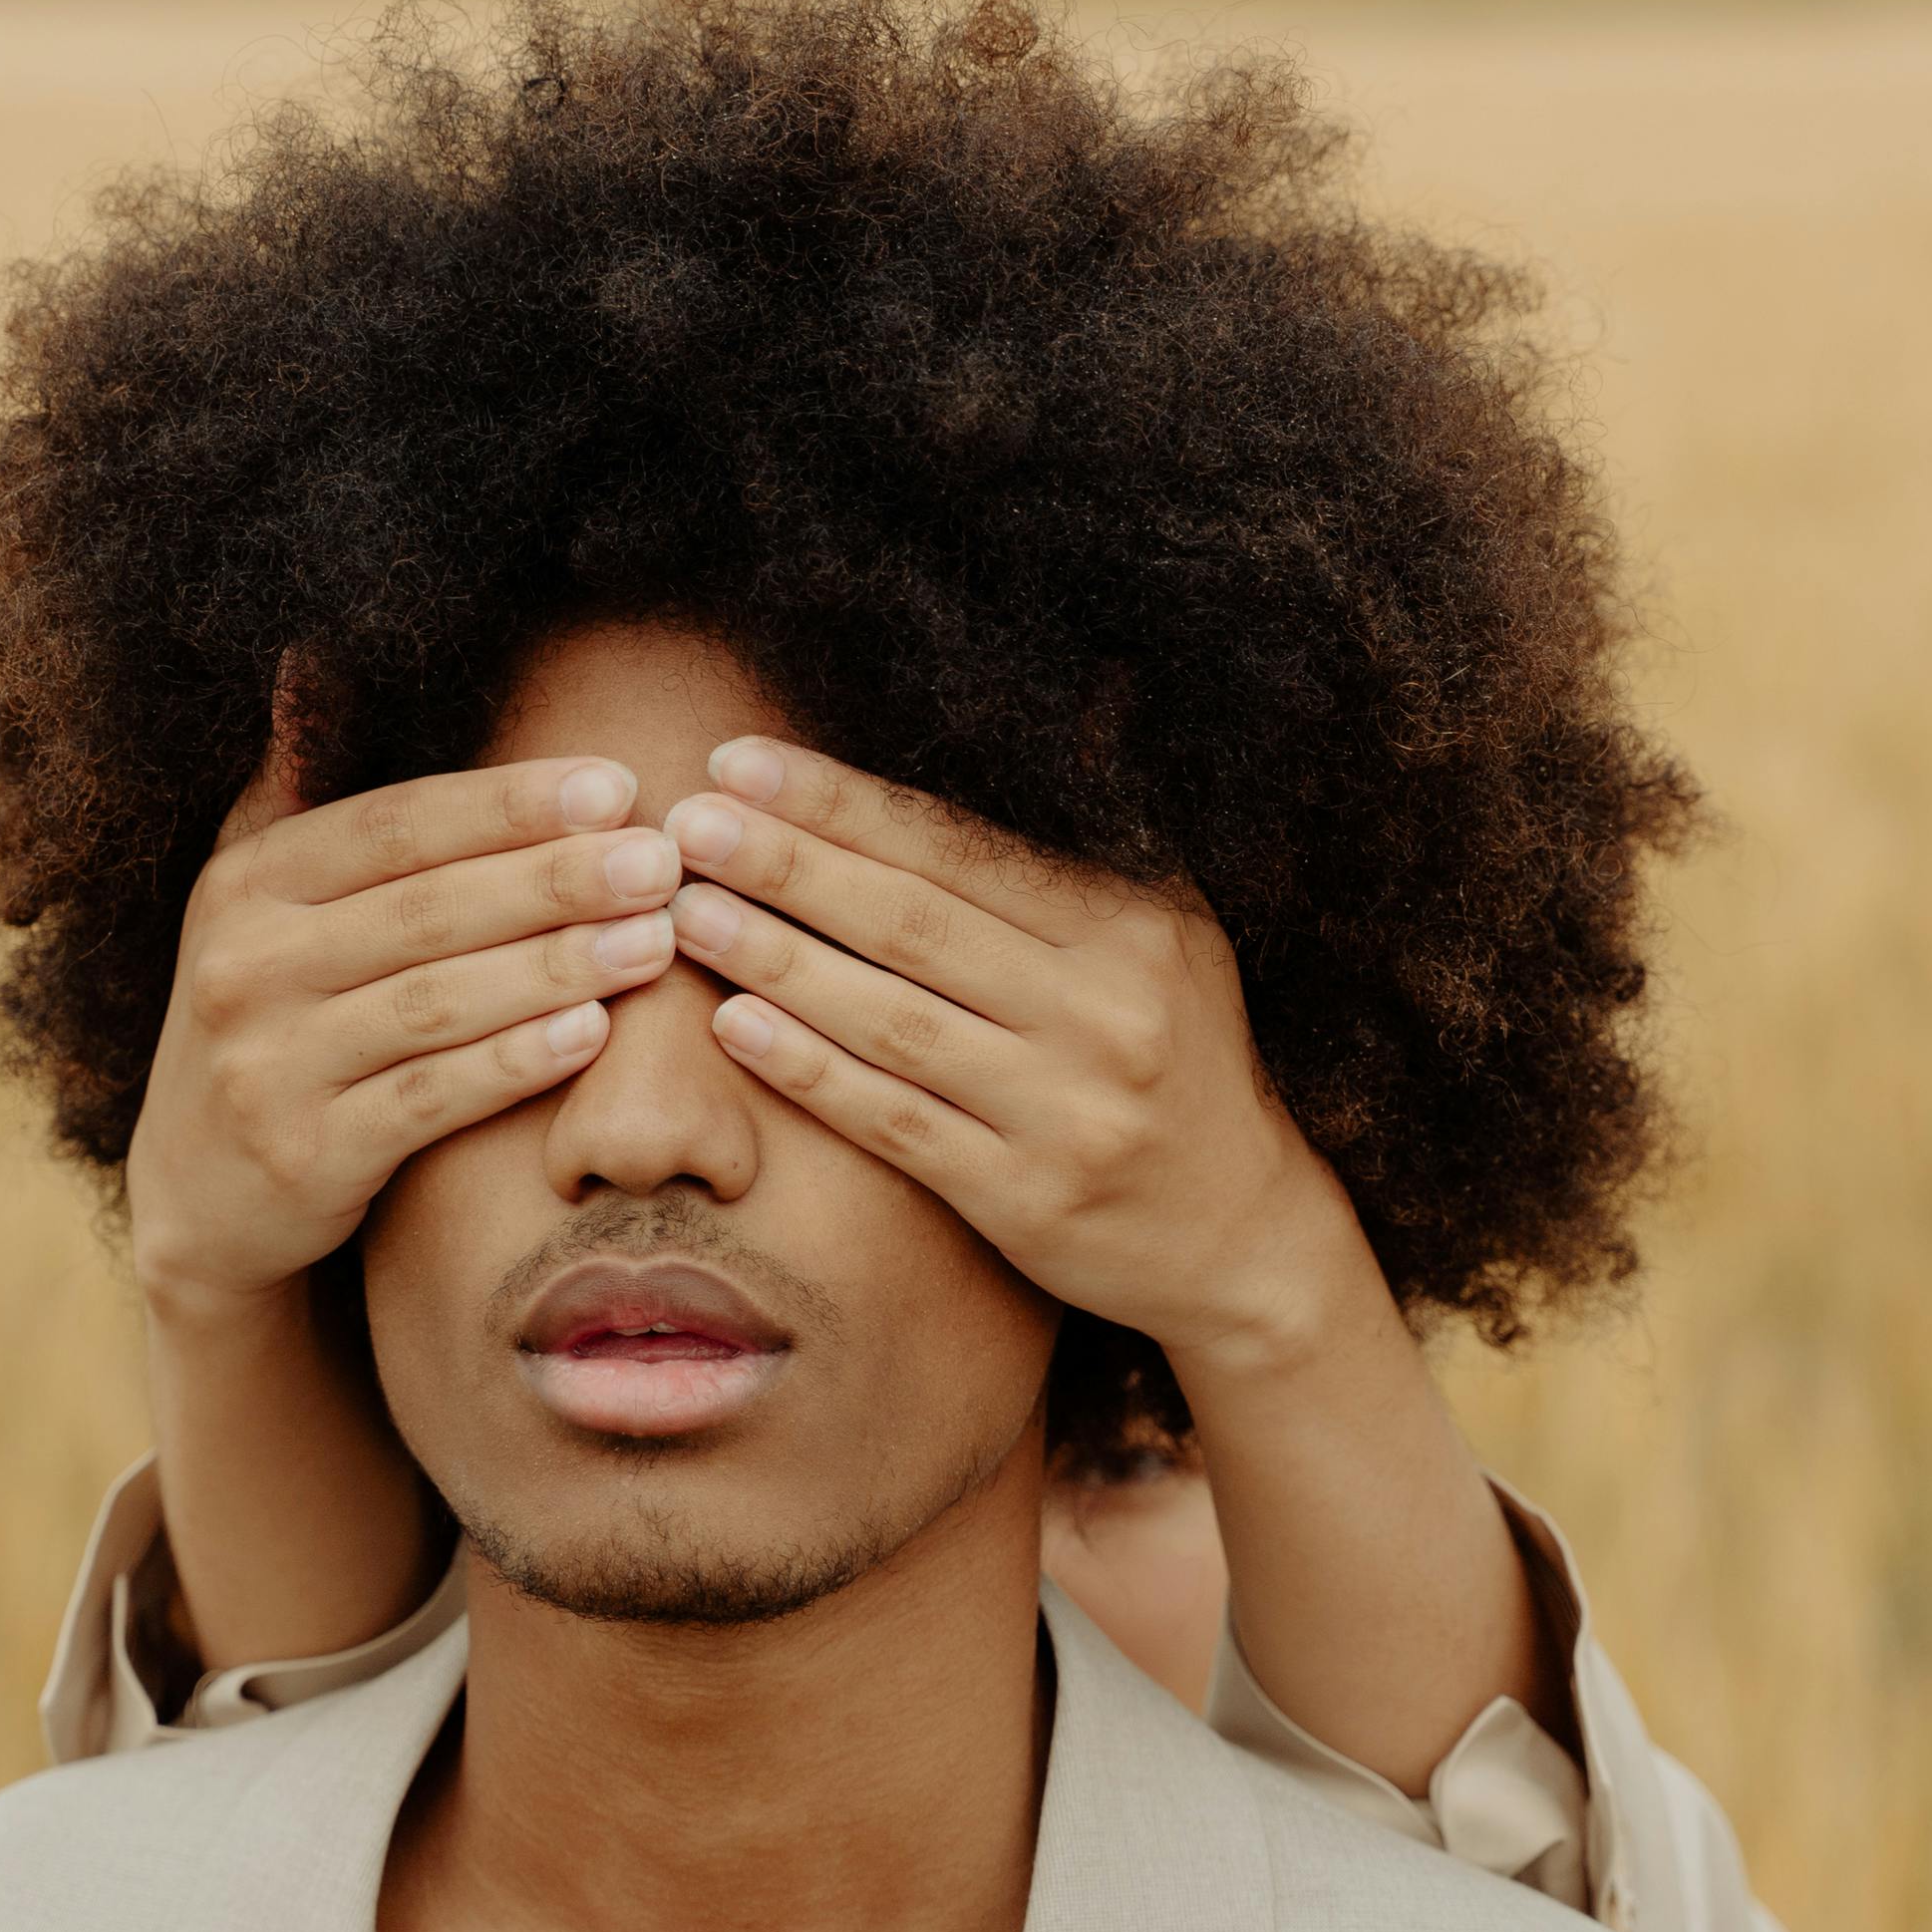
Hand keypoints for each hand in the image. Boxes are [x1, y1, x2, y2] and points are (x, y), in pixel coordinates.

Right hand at [128, 745, 688, 1323]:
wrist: (198, 1197)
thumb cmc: (272, 1018)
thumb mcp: (255, 899)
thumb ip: (296, 786)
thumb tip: (309, 656)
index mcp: (245, 883)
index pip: (394, 826)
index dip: (507, 804)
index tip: (615, 784)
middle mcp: (243, 965)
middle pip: (426, 908)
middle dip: (555, 879)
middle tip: (662, 859)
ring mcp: (267, 1066)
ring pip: (436, 1002)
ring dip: (556, 965)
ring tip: (657, 939)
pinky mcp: (303, 1157)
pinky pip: (428, 1100)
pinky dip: (514, 1064)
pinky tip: (594, 1034)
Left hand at [657, 739, 1361, 1372]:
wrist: (1243, 1234)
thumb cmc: (1176, 1056)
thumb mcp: (1168, 930)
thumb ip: (1079, 839)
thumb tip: (1053, 698)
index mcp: (1134, 927)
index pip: (962, 848)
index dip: (845, 803)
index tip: (745, 761)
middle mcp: (1104, 1012)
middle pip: (915, 923)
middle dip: (791, 864)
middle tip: (689, 821)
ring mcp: (1063, 1112)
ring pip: (893, 1021)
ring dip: (779, 959)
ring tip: (687, 908)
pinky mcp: (1023, 1199)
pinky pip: (895, 1122)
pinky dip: (810, 1071)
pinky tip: (733, 1025)